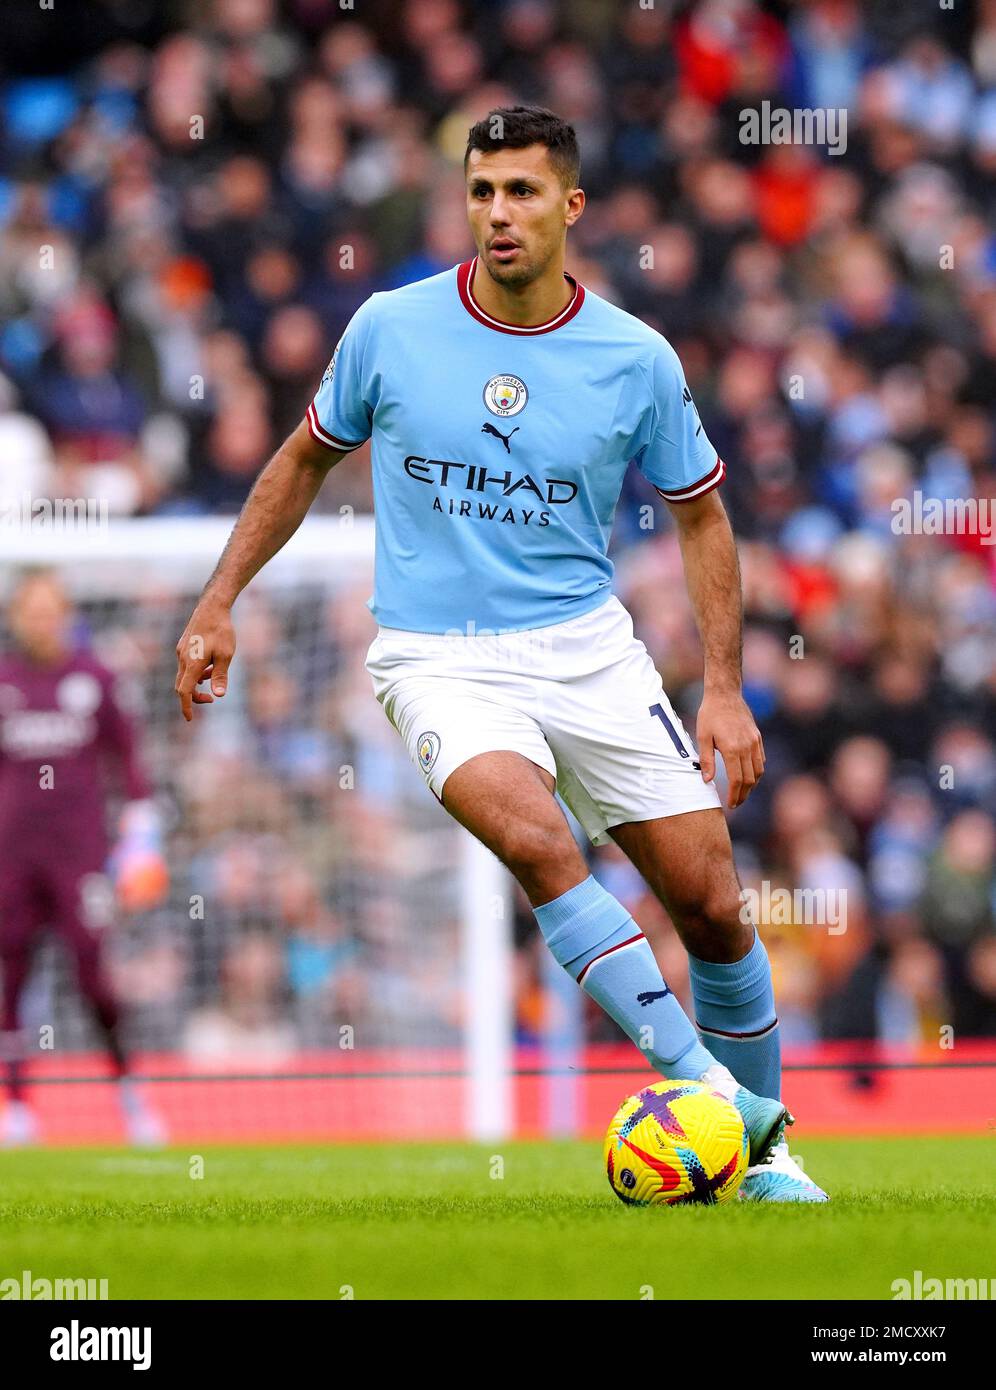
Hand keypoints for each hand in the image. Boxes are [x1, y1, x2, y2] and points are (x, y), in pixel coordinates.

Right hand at [174, 599, 235, 720]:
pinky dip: (195, 672)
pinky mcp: (183, 645)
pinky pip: (185, 665)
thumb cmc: (221, 630)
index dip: (186, 707)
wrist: (212, 607)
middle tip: (210, 700)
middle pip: (182, 686)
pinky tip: (208, 666)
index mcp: (192, 664)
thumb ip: (220, 676)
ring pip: (184, 675)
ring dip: (195, 683)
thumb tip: (219, 695)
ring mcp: (181, 651)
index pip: (184, 692)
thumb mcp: (226, 655)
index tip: (190, 719)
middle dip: (193, 697)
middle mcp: (182, 659)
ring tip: (213, 678)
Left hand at [697, 688, 764, 808]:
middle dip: (744, 795)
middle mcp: (747, 747)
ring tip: (743, 793)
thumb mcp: (702, 736)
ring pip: (759, 771)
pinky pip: (761, 760)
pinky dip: (757, 771)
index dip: (735, 795)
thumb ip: (706, 760)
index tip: (731, 805)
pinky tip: (749, 776)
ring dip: (752, 785)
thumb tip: (706, 780)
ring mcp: (754, 742)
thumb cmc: (710, 714)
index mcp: (732, 749)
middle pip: (750, 779)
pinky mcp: (757, 737)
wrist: (725, 693)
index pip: (737, 780)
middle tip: (736, 803)